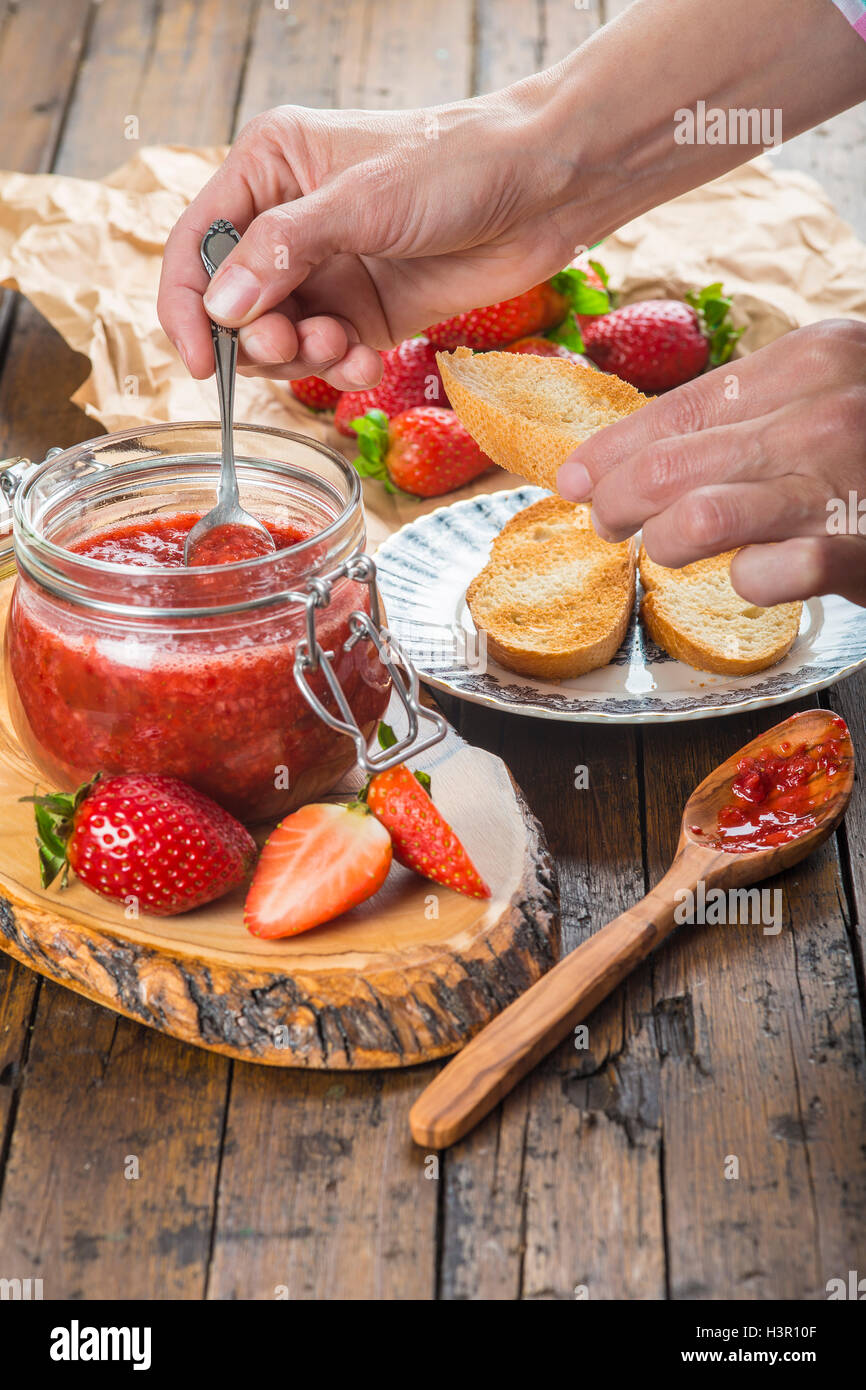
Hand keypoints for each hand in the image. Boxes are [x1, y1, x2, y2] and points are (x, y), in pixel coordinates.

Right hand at [157, 96, 576, 387]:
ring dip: (301, 357)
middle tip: (298, 344)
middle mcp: (288, 223)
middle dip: (258, 338)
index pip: (197, 245)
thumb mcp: (362, 201)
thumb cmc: (456, 164)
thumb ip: (285, 252)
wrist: (544, 189)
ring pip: (277, 340)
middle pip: (231, 305)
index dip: (188, 307)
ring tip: (341, 347)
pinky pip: (325, 357)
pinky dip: (337, 369)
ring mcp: (327, 272)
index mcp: (269, 169)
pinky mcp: (364, 313)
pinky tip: (365, 363)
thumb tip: (222, 307)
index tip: (201, 361)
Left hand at [557, 320, 865, 606]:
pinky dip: (751, 581)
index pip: (680, 407)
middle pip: (673, 465)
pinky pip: (780, 573)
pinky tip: (747, 578)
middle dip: (619, 502)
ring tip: (664, 550)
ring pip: (705, 517)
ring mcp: (848, 481)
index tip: (574, 477)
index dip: (612, 449)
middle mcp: (825, 411)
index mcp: (811, 359)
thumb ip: (755, 411)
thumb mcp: (834, 393)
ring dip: (667, 540)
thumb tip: (643, 448)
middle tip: (608, 523)